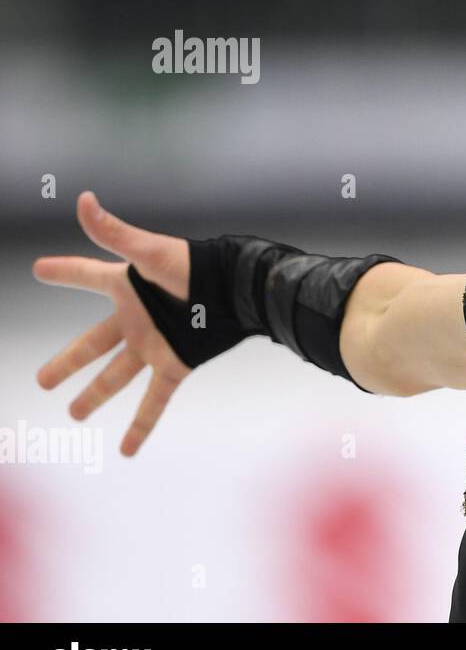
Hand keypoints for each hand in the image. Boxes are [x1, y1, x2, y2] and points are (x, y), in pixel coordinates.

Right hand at [32, 191, 192, 455]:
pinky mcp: (176, 363)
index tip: (41, 269)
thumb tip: (83, 200)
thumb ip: (114, 233)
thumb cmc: (197, 266)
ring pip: (115, 376)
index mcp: (127, 287)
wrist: (240, 291)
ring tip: (73, 414)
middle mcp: (136, 319)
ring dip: (94, 396)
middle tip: (43, 380)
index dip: (65, 271)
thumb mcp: (150, 252)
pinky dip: (141, 425)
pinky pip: (154, 400)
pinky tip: (127, 450)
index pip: (86, 276)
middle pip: (91, 344)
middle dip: (67, 362)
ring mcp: (154, 344)